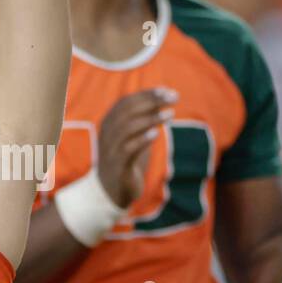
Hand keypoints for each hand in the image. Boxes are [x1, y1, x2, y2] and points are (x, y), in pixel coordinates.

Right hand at [97, 89, 177, 207]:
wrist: (110, 192)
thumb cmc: (126, 161)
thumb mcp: (135, 137)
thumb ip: (145, 121)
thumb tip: (162, 101)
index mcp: (109, 123)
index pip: (127, 101)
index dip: (147, 94)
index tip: (167, 91)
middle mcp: (107, 133)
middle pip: (128, 110)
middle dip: (152, 101)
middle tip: (174, 98)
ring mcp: (111, 149)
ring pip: (128, 128)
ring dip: (150, 118)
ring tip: (170, 114)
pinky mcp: (117, 165)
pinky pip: (128, 149)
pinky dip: (142, 140)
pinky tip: (156, 133)